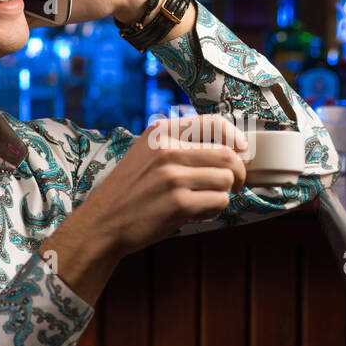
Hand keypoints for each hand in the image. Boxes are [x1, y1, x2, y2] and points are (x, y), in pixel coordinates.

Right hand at [78, 114, 248, 256]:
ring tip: (207, 200)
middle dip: (239, 172)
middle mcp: (167, 150)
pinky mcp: (178, 204)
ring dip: (224, 193)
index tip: (242, 151)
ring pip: (226, 180)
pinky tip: (198, 212)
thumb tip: (228, 147)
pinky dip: (214, 209)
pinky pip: (218, 202)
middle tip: (234, 184)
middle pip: (228, 155)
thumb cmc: (130, 191)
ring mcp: (173, 177)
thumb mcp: (146, 153)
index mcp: (161, 132)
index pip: (214, 123)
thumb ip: (178, 144)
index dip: (237, 137)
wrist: (102, 222)